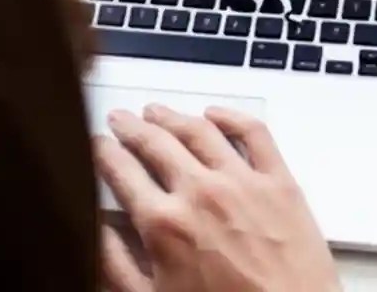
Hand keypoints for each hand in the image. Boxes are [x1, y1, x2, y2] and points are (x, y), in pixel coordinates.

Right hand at [95, 106, 340, 291]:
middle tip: (120, 118)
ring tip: (157, 111)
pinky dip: (231, 116)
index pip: (121, 171)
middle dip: (131, 126)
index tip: (97, 142)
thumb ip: (118, 265)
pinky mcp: (280, 182)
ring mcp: (243, 182)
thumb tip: (97, 230)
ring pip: (199, 130)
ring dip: (172, 117)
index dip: (103, 151)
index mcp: (164, 224)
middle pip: (156, 142)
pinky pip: (254, 133)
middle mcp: (200, 193)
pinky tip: (214, 113)